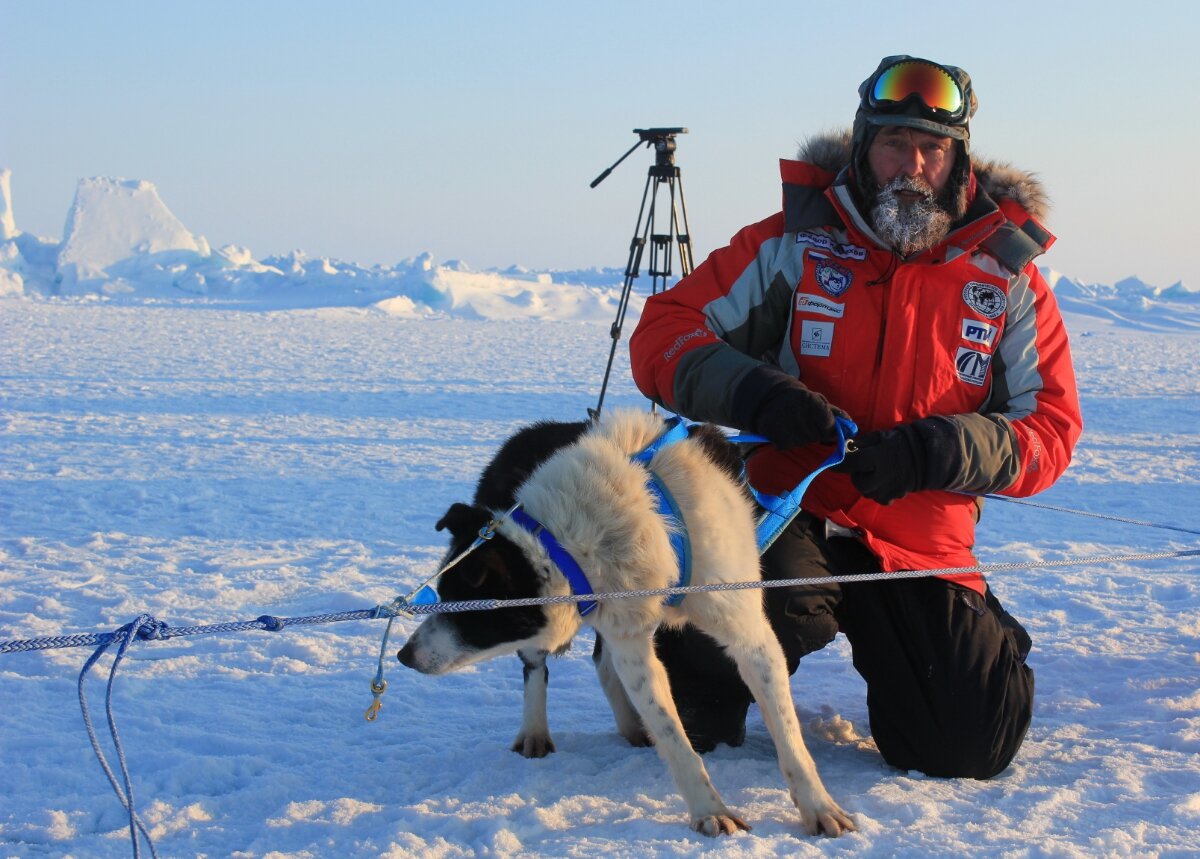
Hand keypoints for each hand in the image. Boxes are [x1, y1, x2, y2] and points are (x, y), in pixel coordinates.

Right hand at [733, 368, 846, 450]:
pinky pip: (789, 445)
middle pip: (818, 435)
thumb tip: (852, 427)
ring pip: (804, 441)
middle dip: (815, 432)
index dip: (828, 427)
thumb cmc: (799, 400)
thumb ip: (836, 413)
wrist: (768, 398)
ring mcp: (789, 427)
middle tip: (805, 421)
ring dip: (802, 436)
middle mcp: (801, 415)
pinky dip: (788, 440)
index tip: (823, 424)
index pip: (830, 426)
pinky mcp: (778, 437)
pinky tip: (784, 430)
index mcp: (812, 402)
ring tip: (793, 424)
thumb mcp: (818, 400)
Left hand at [836, 419, 959, 503]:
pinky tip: (883, 481)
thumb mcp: (880, 437)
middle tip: (865, 466)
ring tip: (876, 473)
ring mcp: (887, 489)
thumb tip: (846, 449)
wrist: (925, 458)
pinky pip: (876, 497)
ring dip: (866, 482)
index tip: (835, 463)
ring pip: (865, 491)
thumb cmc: (900, 443)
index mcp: (877, 457)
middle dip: (857, 473)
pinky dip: (876, 491)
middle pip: (857, 481)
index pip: (851, 463)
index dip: (840, 464)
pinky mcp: (892, 497)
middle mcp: (881, 476)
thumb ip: (862, 444)